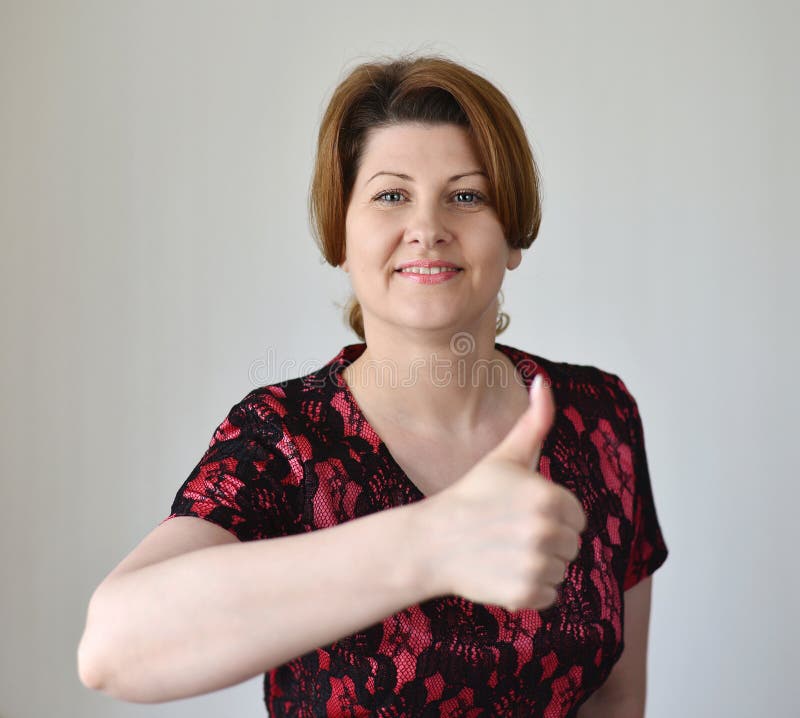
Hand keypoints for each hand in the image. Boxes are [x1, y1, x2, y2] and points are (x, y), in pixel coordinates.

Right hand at [416, 375, 587, 610]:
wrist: (432, 541)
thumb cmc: (471, 495)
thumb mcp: (505, 456)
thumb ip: (534, 421)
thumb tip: (542, 381)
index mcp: (549, 497)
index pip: (577, 516)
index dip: (552, 514)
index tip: (521, 511)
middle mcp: (546, 531)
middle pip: (572, 545)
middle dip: (547, 540)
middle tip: (510, 531)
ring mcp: (535, 565)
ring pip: (561, 571)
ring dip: (539, 565)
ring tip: (504, 550)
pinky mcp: (524, 594)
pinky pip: (549, 596)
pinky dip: (529, 589)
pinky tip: (502, 571)